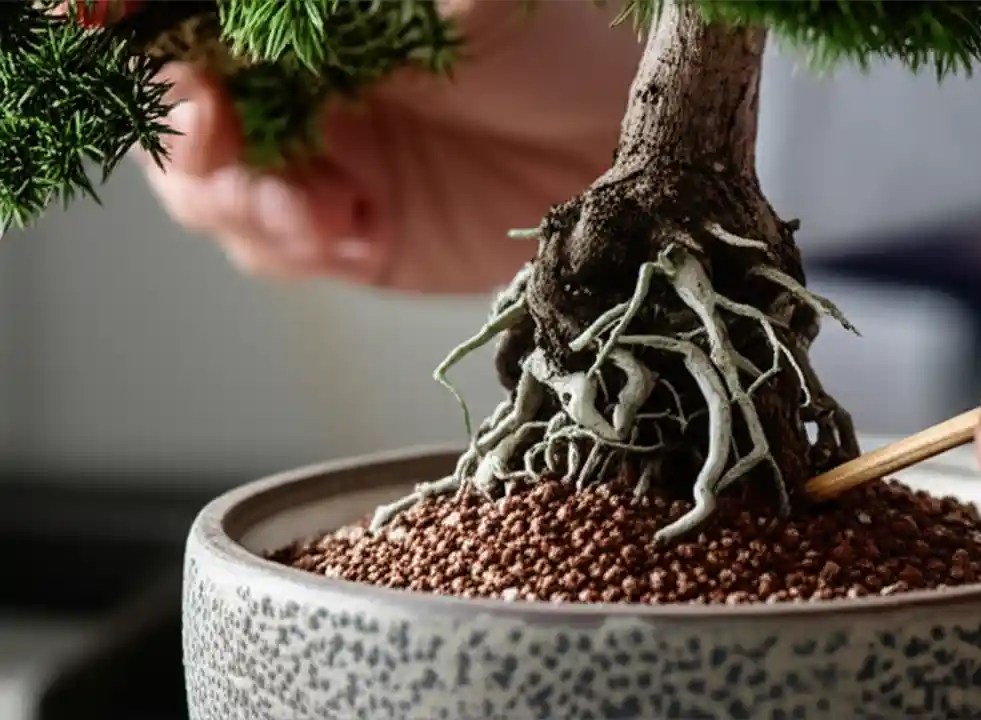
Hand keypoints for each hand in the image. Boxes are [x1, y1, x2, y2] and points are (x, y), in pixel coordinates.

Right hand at [137, 0, 639, 292]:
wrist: (623, 152)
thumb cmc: (554, 46)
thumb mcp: (442, 0)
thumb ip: (320, 10)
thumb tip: (216, 17)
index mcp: (305, 16)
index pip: (178, 18)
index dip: (121, 29)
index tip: (93, 33)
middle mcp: (298, 82)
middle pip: (172, 109)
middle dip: (185, 132)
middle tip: (224, 141)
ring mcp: (319, 158)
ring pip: (209, 188)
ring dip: (242, 201)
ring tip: (318, 208)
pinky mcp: (352, 233)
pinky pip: (273, 248)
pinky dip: (293, 245)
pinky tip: (353, 231)